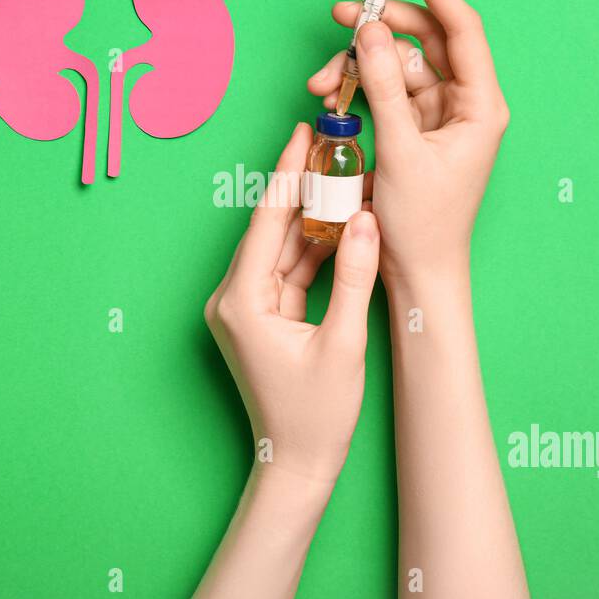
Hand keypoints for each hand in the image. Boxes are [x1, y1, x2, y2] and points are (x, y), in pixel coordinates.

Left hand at [204, 122, 381, 484]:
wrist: (296, 464)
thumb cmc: (315, 415)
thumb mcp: (343, 342)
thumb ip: (353, 276)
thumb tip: (366, 220)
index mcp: (240, 301)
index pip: (265, 222)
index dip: (287, 174)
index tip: (303, 134)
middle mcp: (232, 299)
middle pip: (272, 229)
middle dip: (303, 186)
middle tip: (330, 142)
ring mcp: (244, 308)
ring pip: (283, 247)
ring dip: (313, 216)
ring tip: (343, 174)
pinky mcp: (261, 316)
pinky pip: (289, 270)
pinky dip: (314, 249)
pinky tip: (341, 222)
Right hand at [307, 0, 507, 284]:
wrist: (417, 273)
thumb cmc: (423, 224)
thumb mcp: (400, 149)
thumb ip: (383, 85)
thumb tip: (367, 31)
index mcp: (481, 105)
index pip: (461, 26)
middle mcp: (465, 104)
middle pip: (425, 40)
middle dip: (381, 27)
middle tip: (341, 16)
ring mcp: (438, 117)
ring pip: (398, 66)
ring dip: (359, 65)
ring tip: (322, 80)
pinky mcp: (414, 131)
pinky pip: (386, 92)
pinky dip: (359, 90)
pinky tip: (333, 99)